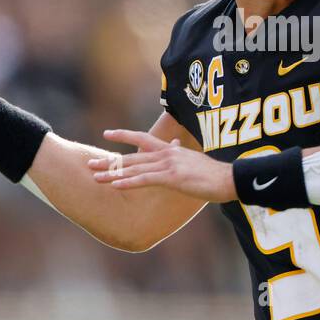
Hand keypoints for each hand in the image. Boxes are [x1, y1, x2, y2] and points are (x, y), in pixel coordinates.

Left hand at [88, 129, 234, 202]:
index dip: (124, 135)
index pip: (143, 138)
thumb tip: (177, 146)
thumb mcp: (194, 161)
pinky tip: (115, 185)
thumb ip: (182, 154)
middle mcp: (167, 154)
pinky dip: (129, 182)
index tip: (107, 134)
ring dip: (113, 174)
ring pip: (134, 169)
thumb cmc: (214, 174)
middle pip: (132, 157)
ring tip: (95, 177)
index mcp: (171, 150)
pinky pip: (145, 180)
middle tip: (89, 163)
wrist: (229, 179)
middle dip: (109, 161)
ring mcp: (169, 165)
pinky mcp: (172, 178)